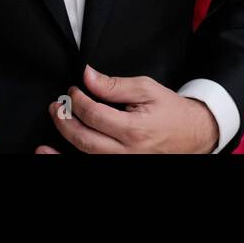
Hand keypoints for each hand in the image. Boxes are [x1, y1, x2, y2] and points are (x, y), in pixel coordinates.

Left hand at [35, 66, 218, 153]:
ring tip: (49, 134)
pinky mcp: (124, 167)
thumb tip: (88, 76)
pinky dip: (72, 161)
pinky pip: (95, 165)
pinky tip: (52, 156)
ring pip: (87, 157)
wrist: (194, 134)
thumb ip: (114, 85)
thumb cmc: (171, 111)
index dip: (78, 100)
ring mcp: (126, 164)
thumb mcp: (146, 89)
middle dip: (65, 121)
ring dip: (62, 146)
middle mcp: (129, 153)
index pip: (94, 115)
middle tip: (57, 106)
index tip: (73, 90)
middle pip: (85, 140)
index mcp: (134, 130)